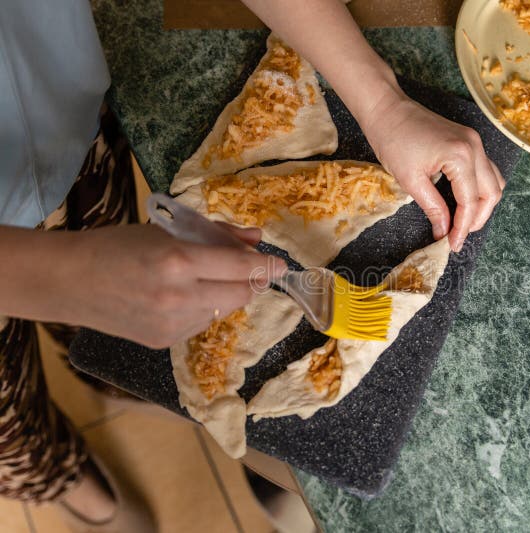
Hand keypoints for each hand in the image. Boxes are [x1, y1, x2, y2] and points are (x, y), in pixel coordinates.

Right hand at [56, 224, 285, 347]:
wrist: (69, 282)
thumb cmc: (117, 246)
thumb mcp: (167, 232)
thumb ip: (216, 235)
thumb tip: (255, 239)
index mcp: (178, 261)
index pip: (239, 266)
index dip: (265, 266)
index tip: (281, 265)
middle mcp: (179, 297)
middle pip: (240, 295)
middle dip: (252, 282)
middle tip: (251, 271)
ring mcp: (171, 324)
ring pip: (223, 311)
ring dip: (226, 295)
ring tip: (202, 279)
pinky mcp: (164, 342)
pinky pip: (201, 324)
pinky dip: (204, 309)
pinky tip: (182, 297)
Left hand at [362, 94, 505, 251]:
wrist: (387, 109)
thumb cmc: (393, 140)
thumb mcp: (410, 180)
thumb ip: (433, 208)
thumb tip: (444, 232)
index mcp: (460, 156)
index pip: (470, 202)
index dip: (462, 228)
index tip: (452, 245)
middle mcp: (475, 147)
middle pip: (491, 193)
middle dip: (477, 219)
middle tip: (458, 236)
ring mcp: (475, 141)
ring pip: (494, 181)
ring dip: (483, 204)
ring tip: (463, 222)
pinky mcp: (469, 140)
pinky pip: (485, 169)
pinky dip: (480, 188)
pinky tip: (464, 201)